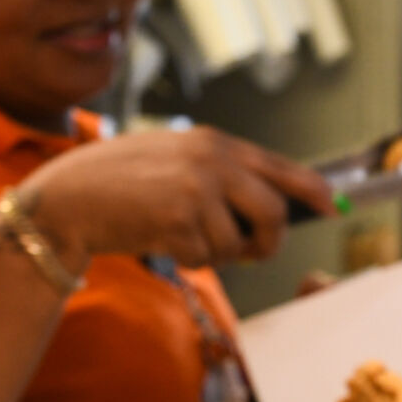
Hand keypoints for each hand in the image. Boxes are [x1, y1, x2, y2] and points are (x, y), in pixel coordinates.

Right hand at [19, 126, 332, 270]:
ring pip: (236, 243)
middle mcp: (211, 160)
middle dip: (266, 242)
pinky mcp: (178, 218)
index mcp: (215, 143)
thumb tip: (269, 206)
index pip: (281, 167)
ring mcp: (196, 188)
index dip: (313, 191)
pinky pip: (204, 257)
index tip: (332, 207)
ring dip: (214, 253)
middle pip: (273, 212)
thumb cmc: (119, 183)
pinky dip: (186, 258)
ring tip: (180, 235)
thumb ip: (219, 175)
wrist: (68, 197)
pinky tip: (159, 239)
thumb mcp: (175, 162)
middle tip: (249, 252)